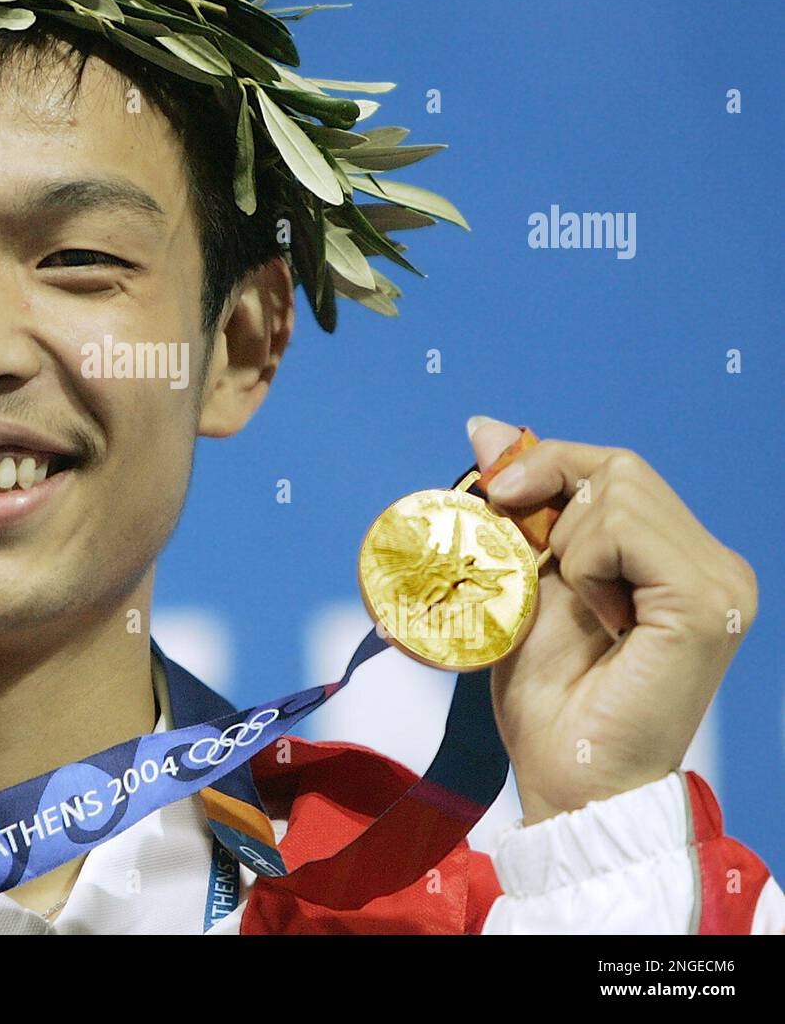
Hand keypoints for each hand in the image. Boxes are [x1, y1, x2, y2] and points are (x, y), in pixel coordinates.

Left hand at [467, 416, 757, 824]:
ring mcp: (718, 581)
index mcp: (676, 562)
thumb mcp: (523, 582)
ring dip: (568, 543)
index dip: (549, 465)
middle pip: (620, 469)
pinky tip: (600, 620)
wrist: (571, 779)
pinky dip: (587, 564)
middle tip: (528, 559)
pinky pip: (623, 530)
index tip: (494, 490)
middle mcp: (712, 565)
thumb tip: (486, 425)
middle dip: (550, 495)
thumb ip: (517, 507)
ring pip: (620, 489)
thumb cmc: (551, 699)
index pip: (618, 471)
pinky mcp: (706, 601)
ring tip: (580, 608)